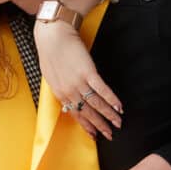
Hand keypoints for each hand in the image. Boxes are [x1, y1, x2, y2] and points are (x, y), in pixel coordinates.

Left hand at [33, 19, 122, 138]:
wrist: (53, 35)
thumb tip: (68, 100)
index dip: (87, 126)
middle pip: (87, 112)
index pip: (75, 114)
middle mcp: (69, 91)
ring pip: (96, 104)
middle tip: (110, 135)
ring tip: (118, 123)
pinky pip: (102, 90)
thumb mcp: (51, 75)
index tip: (95, 135)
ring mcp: (78, 82)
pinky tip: (120, 107)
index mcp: (59, 93)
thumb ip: (61, 88)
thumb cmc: (50, 52)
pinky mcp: (88, 72)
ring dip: (109, 115)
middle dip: (100, 125)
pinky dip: (112, 99)